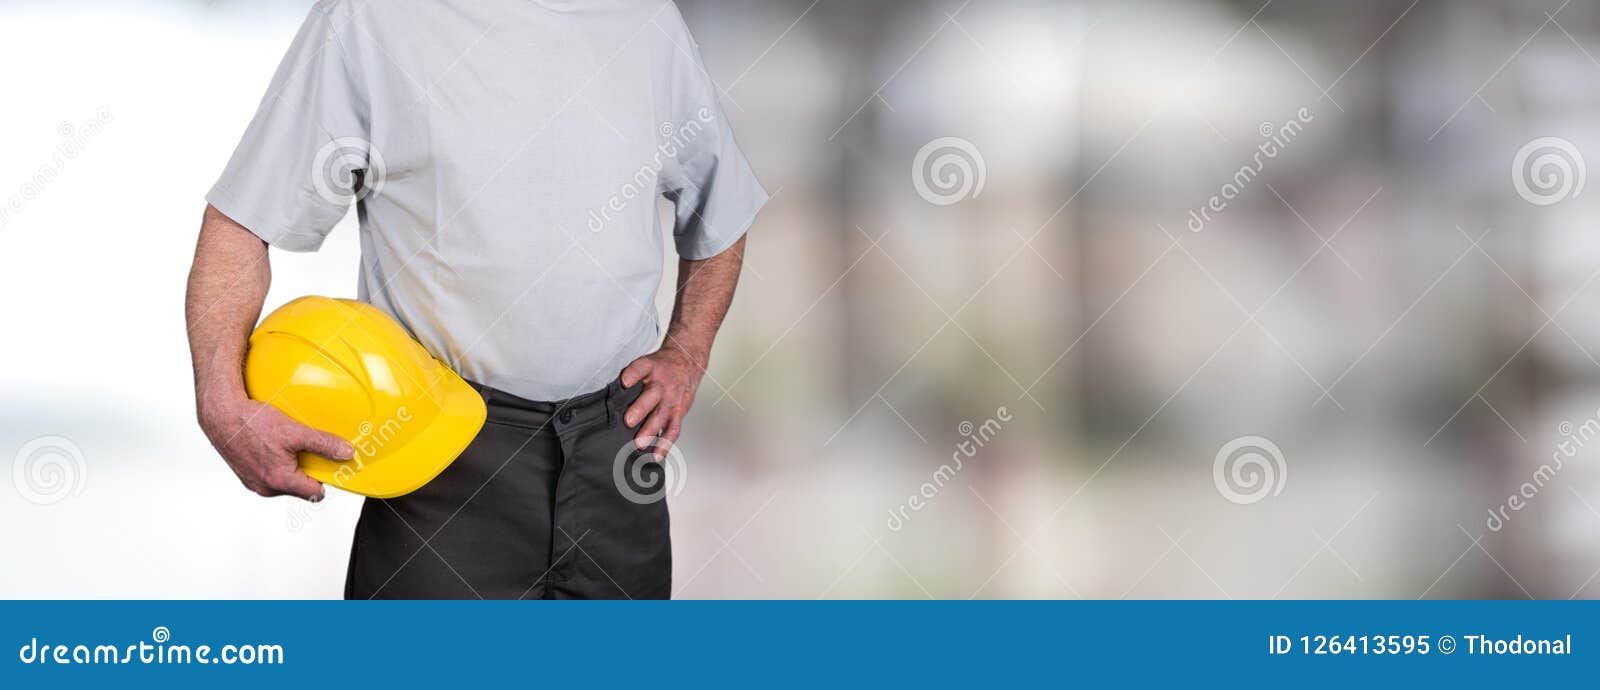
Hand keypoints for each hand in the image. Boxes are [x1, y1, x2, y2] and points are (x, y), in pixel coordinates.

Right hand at [198, 395, 353, 501]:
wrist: (220, 413)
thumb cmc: (251, 423)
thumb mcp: (294, 432)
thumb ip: (323, 444)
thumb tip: (347, 453)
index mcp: (279, 481)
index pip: (315, 493)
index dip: (325, 478)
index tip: (329, 463)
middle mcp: (265, 487)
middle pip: (300, 486)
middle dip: (307, 469)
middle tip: (306, 448)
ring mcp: (253, 482)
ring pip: (284, 479)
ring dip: (290, 464)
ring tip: (288, 443)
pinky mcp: (245, 473)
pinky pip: (269, 472)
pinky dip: (275, 460)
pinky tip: (273, 443)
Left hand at [620, 347, 704, 458]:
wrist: (687, 363)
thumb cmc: (662, 367)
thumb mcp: (647, 363)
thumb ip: (632, 379)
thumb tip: (610, 396)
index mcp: (651, 368)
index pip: (641, 368)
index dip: (633, 374)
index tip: (624, 381)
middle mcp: (662, 384)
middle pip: (652, 396)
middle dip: (640, 409)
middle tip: (628, 421)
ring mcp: (671, 399)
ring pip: (661, 416)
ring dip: (651, 431)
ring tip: (639, 444)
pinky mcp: (679, 412)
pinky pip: (673, 429)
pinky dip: (665, 444)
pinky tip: (656, 454)